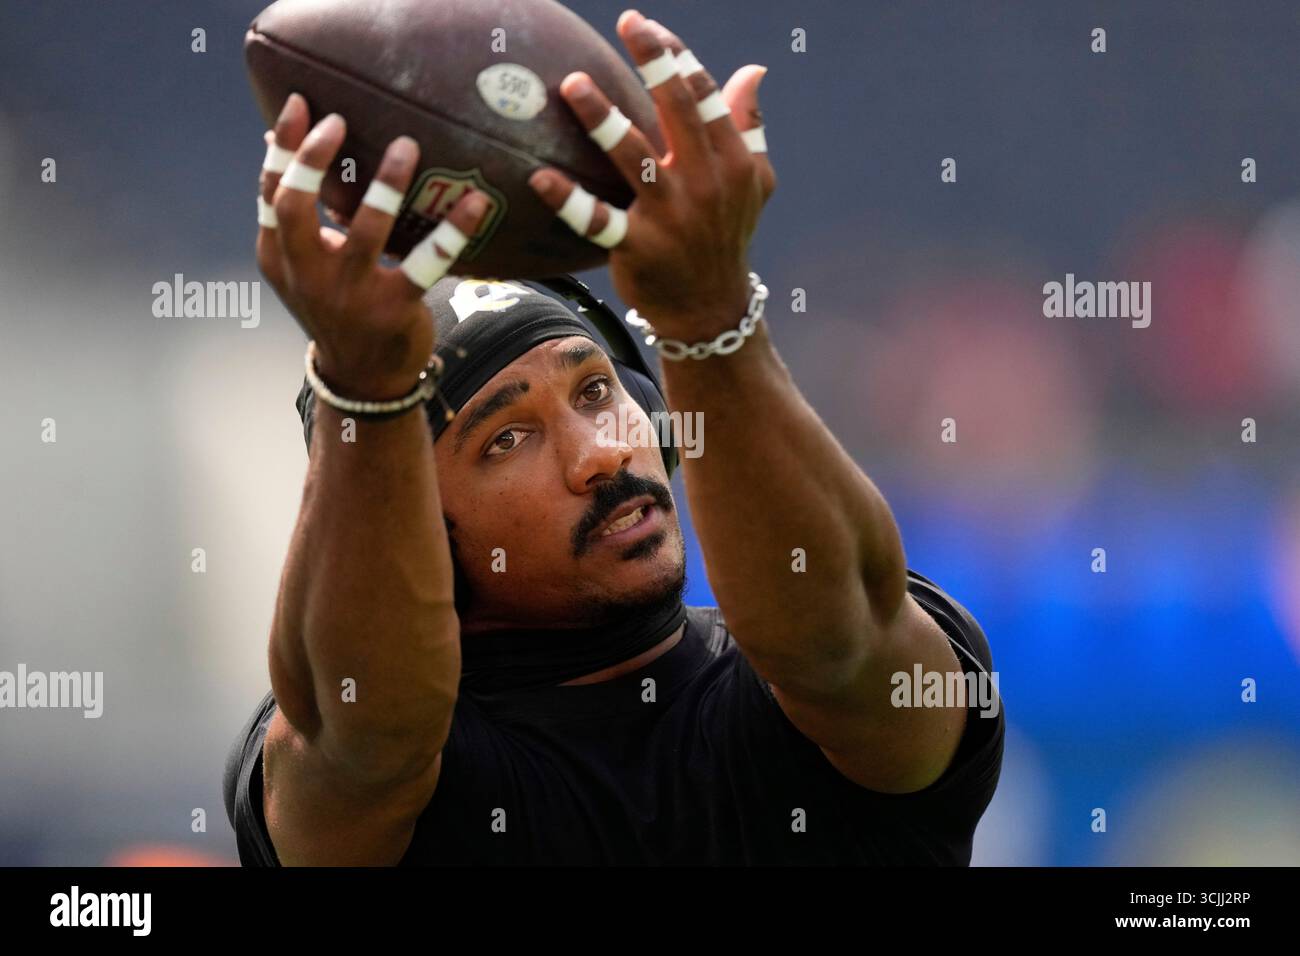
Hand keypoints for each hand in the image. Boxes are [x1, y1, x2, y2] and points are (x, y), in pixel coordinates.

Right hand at [257, 94, 490, 397]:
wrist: (362, 377)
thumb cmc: (335, 303)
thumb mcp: (303, 264)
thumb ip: (294, 215)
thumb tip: (277, 145)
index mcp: (279, 258)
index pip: (271, 194)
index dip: (282, 147)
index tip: (299, 102)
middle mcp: (307, 274)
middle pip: (295, 207)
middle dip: (311, 159)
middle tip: (337, 120)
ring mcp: (350, 294)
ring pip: (365, 230)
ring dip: (386, 184)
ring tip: (406, 145)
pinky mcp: (394, 308)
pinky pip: (426, 263)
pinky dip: (452, 229)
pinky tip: (474, 201)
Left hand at [528, 9, 775, 337]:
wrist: (711, 309)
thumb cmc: (727, 235)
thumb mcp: (752, 184)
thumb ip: (749, 127)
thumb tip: (754, 71)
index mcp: (733, 164)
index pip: (706, 98)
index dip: (678, 57)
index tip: (648, 26)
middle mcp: (705, 185)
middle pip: (678, 113)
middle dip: (654, 63)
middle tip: (628, 23)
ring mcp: (671, 218)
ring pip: (635, 157)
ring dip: (603, 118)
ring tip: (573, 84)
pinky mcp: (638, 248)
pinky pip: (598, 219)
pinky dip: (569, 200)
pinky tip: (540, 176)